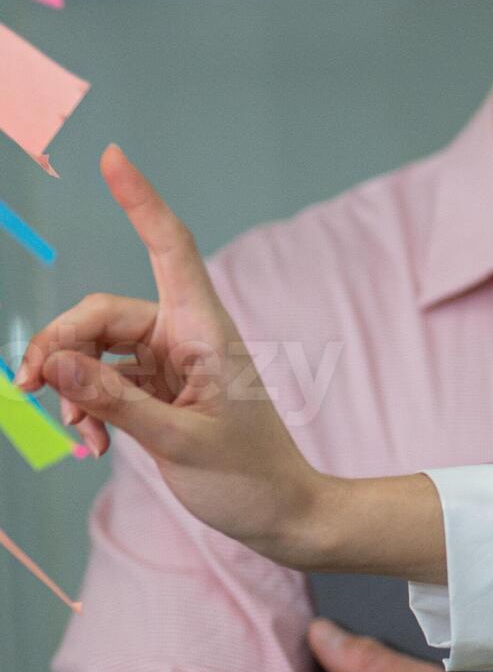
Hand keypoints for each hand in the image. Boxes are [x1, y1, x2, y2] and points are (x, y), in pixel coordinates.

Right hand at [14, 148, 337, 564]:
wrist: (283, 515)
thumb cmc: (249, 477)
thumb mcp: (179, 441)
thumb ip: (115, 401)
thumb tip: (55, 363)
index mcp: (205, 331)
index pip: (169, 248)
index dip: (140, 202)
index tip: (115, 156)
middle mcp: (186, 337)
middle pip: (100, 314)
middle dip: (59, 347)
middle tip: (30, 389)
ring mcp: (171, 364)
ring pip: (93, 352)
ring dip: (73, 390)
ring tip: (81, 436)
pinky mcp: (159, 392)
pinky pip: (103, 384)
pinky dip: (89, 411)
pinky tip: (92, 447)